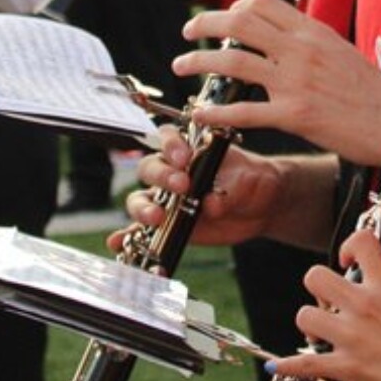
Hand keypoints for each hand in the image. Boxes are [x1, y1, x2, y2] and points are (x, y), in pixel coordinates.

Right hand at [110, 132, 284, 248]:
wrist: (261, 206)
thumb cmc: (251, 181)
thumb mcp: (245, 180)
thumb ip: (226, 190)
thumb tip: (210, 204)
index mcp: (190, 150)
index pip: (168, 138)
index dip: (171, 145)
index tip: (185, 158)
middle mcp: (172, 171)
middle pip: (150, 168)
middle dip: (162, 177)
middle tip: (182, 187)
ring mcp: (167, 199)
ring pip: (140, 199)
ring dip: (142, 208)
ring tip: (155, 217)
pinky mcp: (167, 224)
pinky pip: (142, 230)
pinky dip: (128, 236)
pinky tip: (119, 242)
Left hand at [170, 0, 380, 167]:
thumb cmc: (373, 91)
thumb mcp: (340, 51)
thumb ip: (309, 41)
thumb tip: (284, 32)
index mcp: (313, 31)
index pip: (263, 2)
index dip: (234, 6)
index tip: (222, 17)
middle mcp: (301, 50)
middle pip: (240, 23)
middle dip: (205, 25)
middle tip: (188, 33)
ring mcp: (296, 82)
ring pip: (233, 61)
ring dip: (199, 62)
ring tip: (181, 67)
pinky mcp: (295, 115)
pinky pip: (244, 111)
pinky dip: (215, 112)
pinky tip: (200, 114)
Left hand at [270, 235, 380, 380]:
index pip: (359, 243)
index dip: (349, 246)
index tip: (350, 259)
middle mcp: (364, 307)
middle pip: (315, 277)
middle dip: (321, 286)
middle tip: (331, 298)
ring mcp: (351, 338)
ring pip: (304, 316)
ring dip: (312, 322)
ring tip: (322, 330)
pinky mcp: (345, 367)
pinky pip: (303, 363)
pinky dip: (288, 365)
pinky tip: (279, 364)